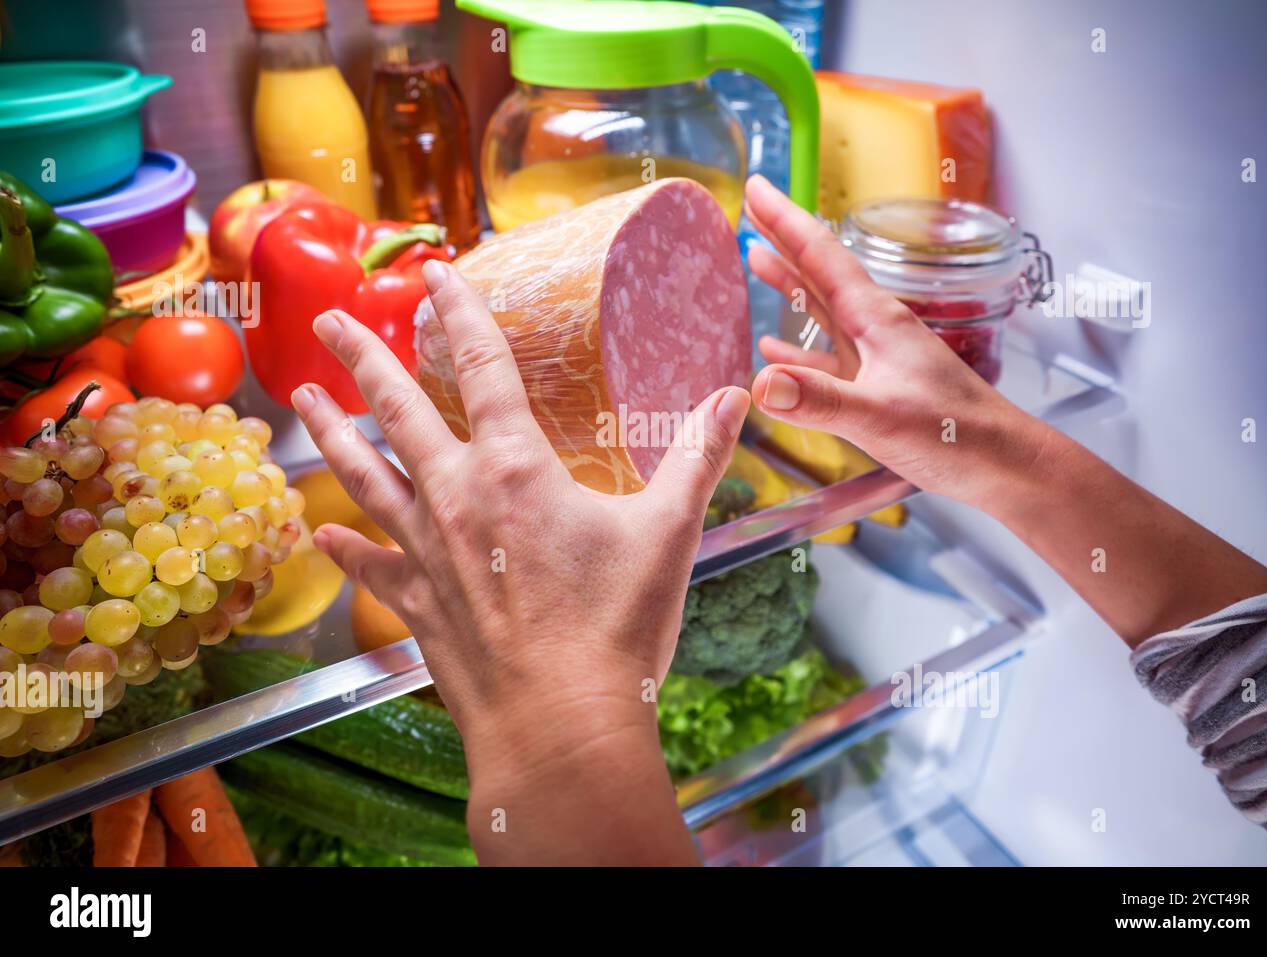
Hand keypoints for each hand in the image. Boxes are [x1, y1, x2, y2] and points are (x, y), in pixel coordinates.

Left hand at [291, 259, 747, 863]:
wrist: (558, 728)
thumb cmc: (614, 631)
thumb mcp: (670, 534)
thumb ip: (699, 458)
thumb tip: (739, 398)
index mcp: (514, 469)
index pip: (482, 367)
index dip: (459, 313)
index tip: (436, 274)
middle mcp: (454, 497)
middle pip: (397, 408)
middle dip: (361, 355)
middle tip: (328, 318)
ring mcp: (424, 551)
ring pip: (363, 474)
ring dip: (330, 431)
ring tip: (300, 397)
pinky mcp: (413, 603)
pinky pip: (366, 563)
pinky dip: (343, 544)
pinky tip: (319, 529)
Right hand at [744, 175, 1047, 510]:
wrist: (1000, 463)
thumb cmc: (956, 434)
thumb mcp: (880, 417)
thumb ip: (820, 400)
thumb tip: (760, 383)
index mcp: (877, 319)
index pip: (821, 256)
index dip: (785, 220)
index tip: (756, 188)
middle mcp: (874, 327)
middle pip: (819, 271)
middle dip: (783, 237)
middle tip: (750, 206)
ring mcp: (875, 356)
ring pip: (821, 308)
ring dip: (788, 283)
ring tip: (755, 258)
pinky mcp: (875, 386)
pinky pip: (825, 357)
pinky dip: (795, 348)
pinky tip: (772, 352)